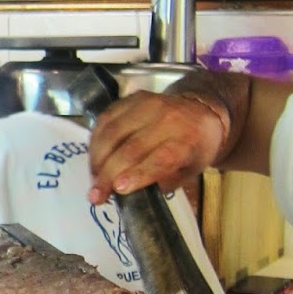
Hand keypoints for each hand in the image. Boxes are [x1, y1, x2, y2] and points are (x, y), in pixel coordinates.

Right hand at [87, 89, 227, 204]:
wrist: (198, 111)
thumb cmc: (193, 149)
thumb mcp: (186, 172)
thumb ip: (159, 182)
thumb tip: (125, 193)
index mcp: (188, 141)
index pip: (161, 158)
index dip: (137, 174)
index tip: (117, 189)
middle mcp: (168, 119)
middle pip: (131, 148)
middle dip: (108, 174)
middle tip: (95, 195)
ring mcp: (148, 104)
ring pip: (112, 132)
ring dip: (97, 159)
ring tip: (93, 178)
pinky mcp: (131, 98)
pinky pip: (105, 119)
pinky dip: (95, 141)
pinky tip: (94, 158)